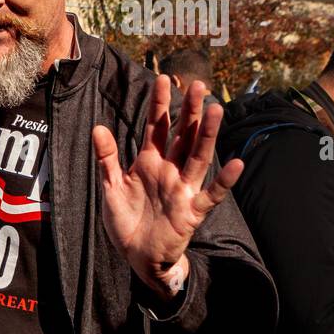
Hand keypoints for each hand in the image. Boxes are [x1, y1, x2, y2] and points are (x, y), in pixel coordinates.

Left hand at [92, 76, 241, 298]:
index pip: (157, 127)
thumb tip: (98, 127)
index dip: (160, 104)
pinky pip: (211, 194)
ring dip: (207, 135)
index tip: (162, 78)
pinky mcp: (192, 211)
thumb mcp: (110, 187)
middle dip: (190, 111)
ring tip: (216, 110)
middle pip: (183, 135)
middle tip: (198, 84)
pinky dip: (224, 180)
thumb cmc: (126, 220)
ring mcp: (183, 189)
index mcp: (148, 162)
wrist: (136, 256)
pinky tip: (235, 163)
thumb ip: (107, 158)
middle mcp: (169, 170)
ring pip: (198, 157)